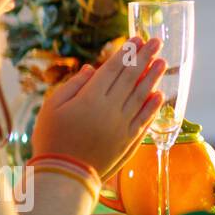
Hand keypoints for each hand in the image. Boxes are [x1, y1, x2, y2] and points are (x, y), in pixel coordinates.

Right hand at [30, 36, 166, 179]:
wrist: (64, 175)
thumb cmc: (51, 139)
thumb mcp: (51, 108)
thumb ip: (73, 86)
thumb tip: (93, 68)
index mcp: (90, 98)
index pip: (113, 69)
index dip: (127, 52)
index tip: (137, 39)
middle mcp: (110, 108)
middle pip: (132, 77)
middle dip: (145, 57)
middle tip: (157, 41)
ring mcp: (122, 125)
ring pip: (142, 95)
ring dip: (153, 77)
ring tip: (162, 62)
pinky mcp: (129, 140)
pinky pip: (145, 118)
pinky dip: (153, 105)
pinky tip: (159, 94)